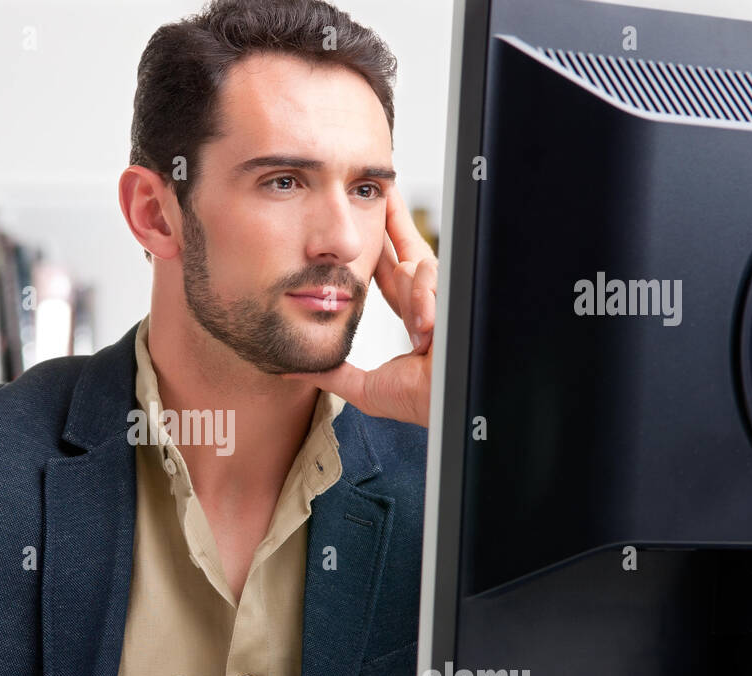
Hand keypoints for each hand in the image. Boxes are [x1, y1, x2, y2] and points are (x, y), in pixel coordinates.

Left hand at [284, 185, 437, 426]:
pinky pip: (437, 281)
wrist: (453, 413)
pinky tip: (429, 327)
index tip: (369, 214)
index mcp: (412, 317)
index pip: (394, 270)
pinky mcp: (461, 299)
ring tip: (422, 331)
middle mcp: (431, 302)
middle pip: (410, 249)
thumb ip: (330, 374)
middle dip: (396, 218)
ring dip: (417, 294)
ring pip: (422, 267)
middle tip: (384, 185)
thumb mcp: (364, 388)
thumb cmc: (418, 405)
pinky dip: (430, 303)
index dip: (382, 243)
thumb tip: (290, 370)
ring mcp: (448, 299)